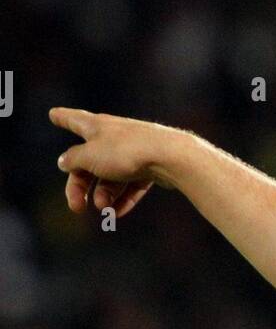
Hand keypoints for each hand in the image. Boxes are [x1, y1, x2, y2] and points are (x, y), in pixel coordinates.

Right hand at [49, 107, 180, 217]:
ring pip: (111, 177)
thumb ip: (74, 159)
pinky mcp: (150, 168)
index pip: (73, 120)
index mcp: (95, 126)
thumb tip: (64, 162)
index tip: (53, 114)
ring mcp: (132, 153)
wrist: (169, 157)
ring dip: (104, 195)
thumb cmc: (126, 151)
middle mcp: (113, 136)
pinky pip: (132, 186)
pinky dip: (123, 200)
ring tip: (103, 208)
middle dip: (79, 185)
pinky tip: (117, 213)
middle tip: (75, 207)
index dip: (62, 118)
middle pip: (89, 161)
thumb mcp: (90, 156)